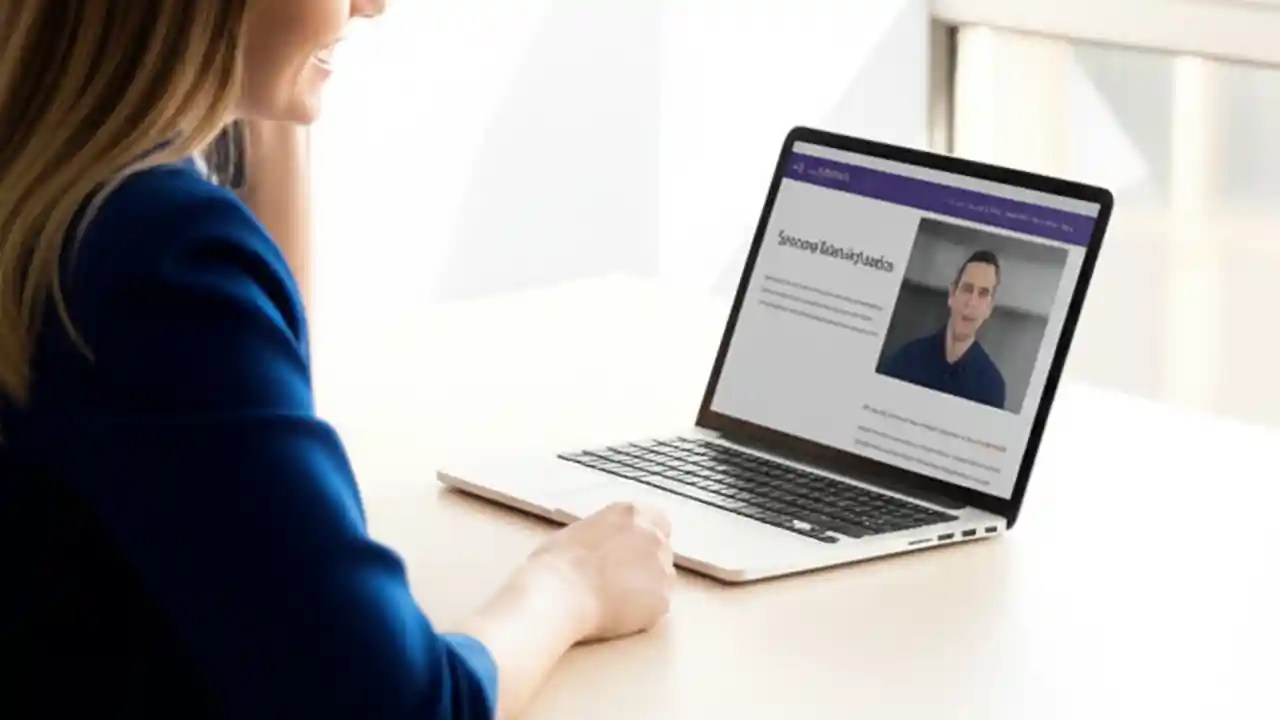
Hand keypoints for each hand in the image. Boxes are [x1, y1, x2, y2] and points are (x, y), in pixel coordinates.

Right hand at [530, 502, 675, 642]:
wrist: (558, 595)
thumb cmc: (556, 563)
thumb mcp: (581, 532)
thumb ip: (606, 535)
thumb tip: (607, 548)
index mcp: (632, 514)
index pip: (658, 521)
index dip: (644, 539)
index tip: (631, 552)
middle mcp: (653, 537)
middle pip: (661, 551)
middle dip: (646, 564)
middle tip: (619, 580)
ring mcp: (662, 569)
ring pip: (662, 579)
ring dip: (646, 587)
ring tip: (613, 601)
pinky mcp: (662, 600)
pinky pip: (656, 606)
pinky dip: (642, 613)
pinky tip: (616, 614)